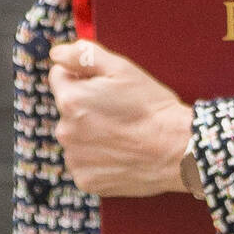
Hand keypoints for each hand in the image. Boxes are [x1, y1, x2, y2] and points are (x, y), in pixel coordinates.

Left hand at [48, 40, 193, 196]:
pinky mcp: (86, 180)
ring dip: (91, 133)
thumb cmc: (152, 108)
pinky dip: (98, 158)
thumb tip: (57, 53)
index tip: (105, 87)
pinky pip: (85, 162)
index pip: (60, 77)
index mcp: (71, 100)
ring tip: (122, 134)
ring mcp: (75, 159)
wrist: (176, 149)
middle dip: (87, 107)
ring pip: (76, 137)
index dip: (84, 77)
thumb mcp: (121, 69)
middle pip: (68, 109)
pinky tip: (120, 153)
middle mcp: (65, 131)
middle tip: (119, 111)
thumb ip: (83, 55)